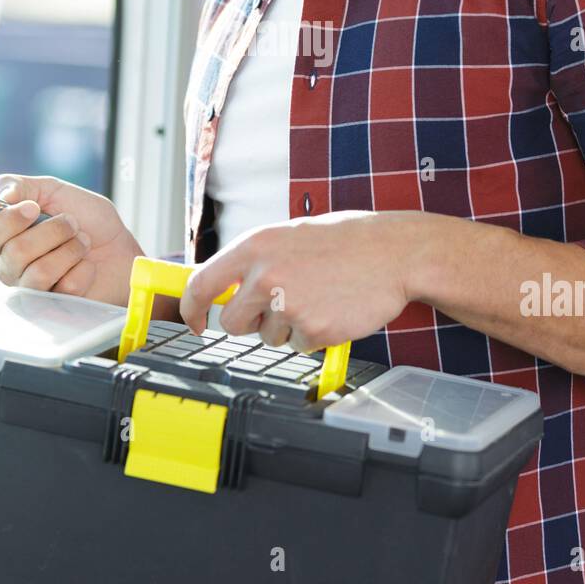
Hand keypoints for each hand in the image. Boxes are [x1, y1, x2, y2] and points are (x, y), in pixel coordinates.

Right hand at [0, 173, 140, 304]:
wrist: (121, 247)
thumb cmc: (88, 220)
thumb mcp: (55, 190)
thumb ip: (21, 185)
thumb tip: (1, 195)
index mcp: (6, 238)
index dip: (6, 223)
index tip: (33, 208)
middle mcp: (11, 266)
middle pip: (14, 253)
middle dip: (52, 232)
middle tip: (71, 223)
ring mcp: (31, 288)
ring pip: (40, 272)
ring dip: (71, 250)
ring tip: (83, 242)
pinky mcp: (54, 305)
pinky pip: (65, 286)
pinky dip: (84, 268)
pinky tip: (87, 266)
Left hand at [177, 211, 412, 348]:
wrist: (393, 252)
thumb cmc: (345, 241)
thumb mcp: (289, 236)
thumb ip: (255, 261)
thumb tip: (224, 289)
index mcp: (254, 246)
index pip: (201, 284)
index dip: (191, 309)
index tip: (194, 323)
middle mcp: (264, 275)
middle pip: (233, 323)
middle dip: (253, 323)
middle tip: (283, 305)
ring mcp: (287, 304)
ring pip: (270, 337)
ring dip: (290, 327)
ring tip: (319, 297)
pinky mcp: (313, 329)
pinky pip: (300, 346)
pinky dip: (315, 335)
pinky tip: (333, 309)